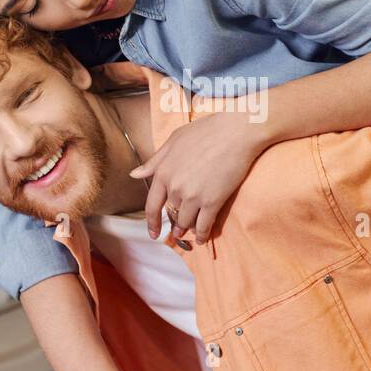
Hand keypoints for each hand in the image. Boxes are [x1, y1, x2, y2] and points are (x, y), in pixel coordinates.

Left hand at [129, 112, 262, 242]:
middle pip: (172, 214)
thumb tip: (135, 174)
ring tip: (190, 231)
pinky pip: (204, 226)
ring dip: (188, 228)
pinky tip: (203, 238)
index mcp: (163, 172)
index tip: (153, 233)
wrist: (235, 131)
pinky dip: (203, 235)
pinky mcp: (213, 202)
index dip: (151, 222)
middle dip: (175, 221)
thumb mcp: (174, 140)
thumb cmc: (206, 131)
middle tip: (179, 227)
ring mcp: (194, 196)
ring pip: (186, 222)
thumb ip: (155, 160)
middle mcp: (175, 187)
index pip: (152, 205)